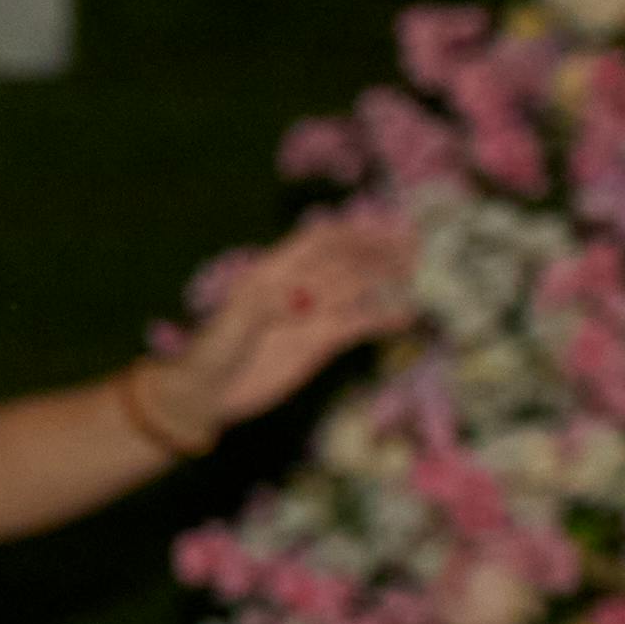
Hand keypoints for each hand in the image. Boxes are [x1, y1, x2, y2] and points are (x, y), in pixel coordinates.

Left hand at [162, 205, 417, 433]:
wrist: (205, 396)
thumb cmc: (209, 355)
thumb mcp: (228, 327)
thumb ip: (260, 308)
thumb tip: (293, 296)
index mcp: (273, 273)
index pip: (319, 241)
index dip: (351, 231)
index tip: (385, 227)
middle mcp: (298, 288)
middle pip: (346, 262)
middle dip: (380, 253)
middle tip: (416, 249)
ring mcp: (311, 315)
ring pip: (357, 291)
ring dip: (387, 281)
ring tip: (419, 275)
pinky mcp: (320, 343)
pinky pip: (357, 326)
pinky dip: (382, 320)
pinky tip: (406, 317)